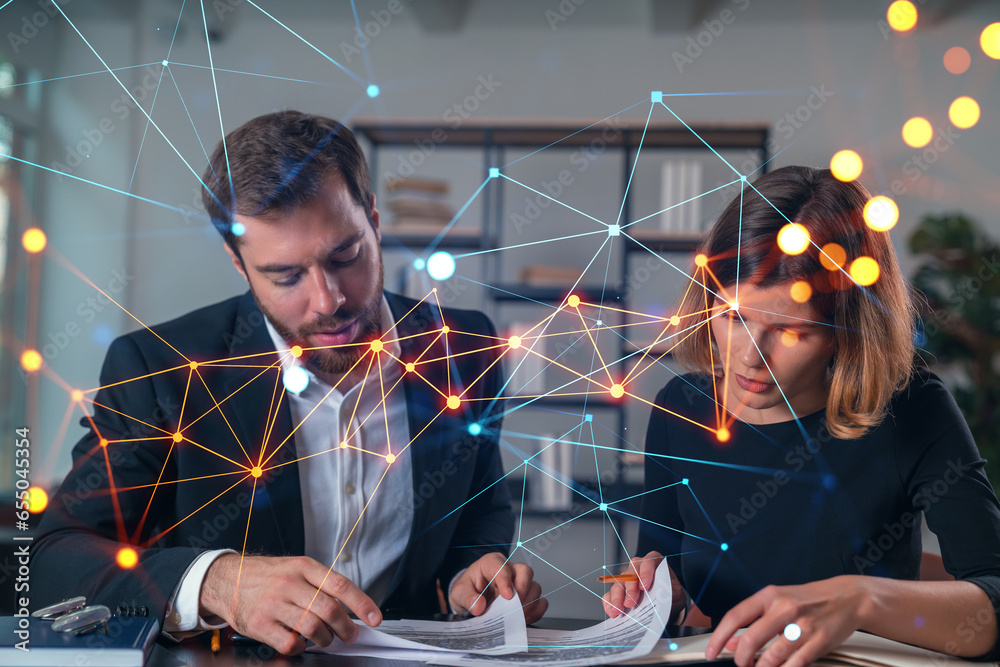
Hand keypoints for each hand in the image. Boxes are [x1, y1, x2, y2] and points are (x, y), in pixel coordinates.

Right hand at [199, 554, 381, 654]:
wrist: (227, 579)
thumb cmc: (267, 575)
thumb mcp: (295, 567)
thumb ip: (320, 584)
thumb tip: (349, 607)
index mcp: (304, 566)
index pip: (340, 585)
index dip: (361, 604)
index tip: (374, 618)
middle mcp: (289, 583)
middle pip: (329, 609)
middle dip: (346, 628)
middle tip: (350, 635)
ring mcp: (274, 604)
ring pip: (312, 628)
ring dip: (325, 639)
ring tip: (326, 639)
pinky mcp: (259, 624)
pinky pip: (289, 643)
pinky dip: (300, 648)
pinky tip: (300, 643)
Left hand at [449, 552, 547, 623]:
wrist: (470, 599)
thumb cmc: (467, 590)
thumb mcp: (459, 593)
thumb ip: (467, 598)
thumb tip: (479, 605)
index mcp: (491, 563)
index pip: (502, 567)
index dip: (506, 581)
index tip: (507, 596)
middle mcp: (509, 570)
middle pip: (525, 572)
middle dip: (523, 589)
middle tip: (515, 606)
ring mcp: (520, 583)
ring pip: (535, 587)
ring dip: (528, 604)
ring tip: (516, 616)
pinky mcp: (527, 596)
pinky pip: (540, 601)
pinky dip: (535, 611)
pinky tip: (524, 619)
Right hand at [601, 551, 684, 621]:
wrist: (666, 605)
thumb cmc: (670, 595)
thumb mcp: (675, 593)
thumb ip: (668, 592)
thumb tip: (661, 596)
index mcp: (653, 562)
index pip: (648, 562)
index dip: (645, 573)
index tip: (645, 586)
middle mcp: (637, 568)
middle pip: (630, 574)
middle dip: (630, 590)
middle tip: (630, 603)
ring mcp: (626, 578)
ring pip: (617, 584)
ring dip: (617, 598)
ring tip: (618, 611)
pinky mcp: (618, 590)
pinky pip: (609, 594)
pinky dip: (609, 603)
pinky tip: (612, 612)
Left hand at [705, 576, 871, 666]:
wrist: (847, 597)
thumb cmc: (809, 599)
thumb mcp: (777, 601)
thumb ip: (753, 620)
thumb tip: (730, 642)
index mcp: (769, 595)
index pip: (735, 616)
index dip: (719, 637)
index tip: (712, 652)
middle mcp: (784, 608)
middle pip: (751, 640)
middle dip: (741, 659)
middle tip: (742, 664)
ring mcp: (802, 626)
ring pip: (771, 657)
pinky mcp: (819, 642)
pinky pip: (794, 664)